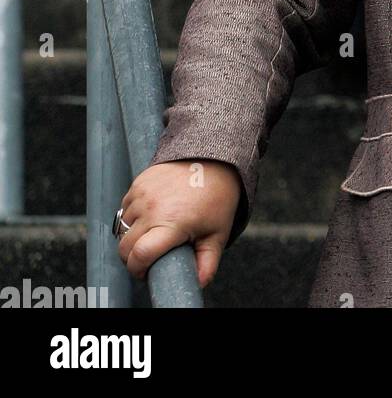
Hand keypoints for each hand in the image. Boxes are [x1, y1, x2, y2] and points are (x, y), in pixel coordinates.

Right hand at [116, 160, 242, 287]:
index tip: (146, 273)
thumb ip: (207, 263)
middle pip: (125, 246)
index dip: (138, 270)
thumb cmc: (217, 196)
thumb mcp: (218, 232)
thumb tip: (198, 285)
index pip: (139, 255)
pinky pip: (125, 207)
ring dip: (132, 235)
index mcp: (173, 223)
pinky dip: (132, 216)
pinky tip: (151, 215)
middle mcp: (153, 208)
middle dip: (133, 257)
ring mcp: (143, 193)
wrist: (214, 157)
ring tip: (153, 233)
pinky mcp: (139, 181)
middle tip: (149, 256)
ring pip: (122, 227)